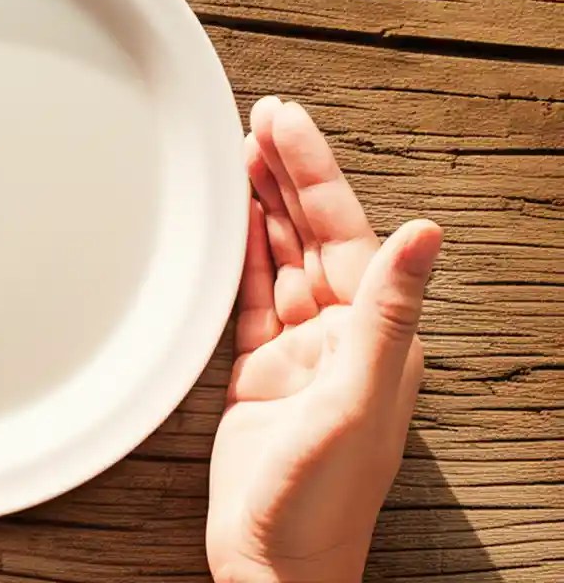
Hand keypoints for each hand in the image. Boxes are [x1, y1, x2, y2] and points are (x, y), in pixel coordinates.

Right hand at [206, 97, 442, 581]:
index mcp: (377, 337)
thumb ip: (388, 314)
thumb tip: (427, 234)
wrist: (268, 562)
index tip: (289, 125)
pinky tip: (229, 222)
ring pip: (278, 257)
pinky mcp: (256, 369)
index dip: (316, 174)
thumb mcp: (357, 402)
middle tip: (260, 118)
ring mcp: (297, 351)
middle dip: (286, 174)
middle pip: (312, 234)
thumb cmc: (317, 502)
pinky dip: (237, 255)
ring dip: (260, 206)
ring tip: (240, 153)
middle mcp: (341, 335)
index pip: (346, 233)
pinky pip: (248, 295)